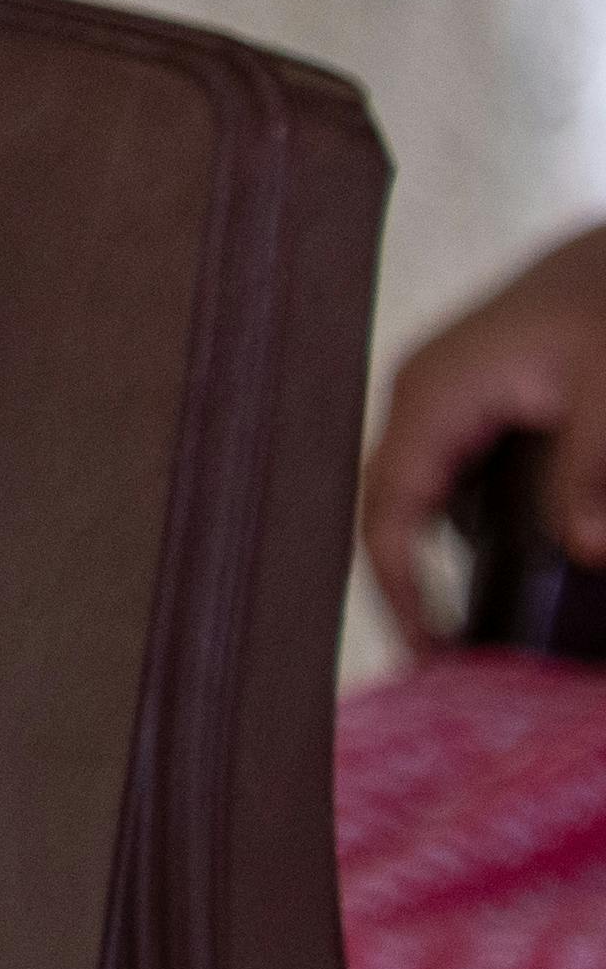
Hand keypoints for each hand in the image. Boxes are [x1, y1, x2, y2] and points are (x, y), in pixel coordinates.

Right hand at [362, 219, 605, 651]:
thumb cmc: (605, 304)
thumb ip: (591, 469)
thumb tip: (583, 550)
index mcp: (432, 397)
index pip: (386, 511)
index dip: (400, 589)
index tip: (431, 656)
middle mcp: (419, 400)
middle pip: (385, 511)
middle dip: (404, 590)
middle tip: (440, 664)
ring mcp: (439, 400)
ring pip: (411, 498)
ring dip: (423, 563)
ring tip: (453, 630)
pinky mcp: (466, 404)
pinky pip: (438, 480)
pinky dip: (445, 533)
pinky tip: (480, 572)